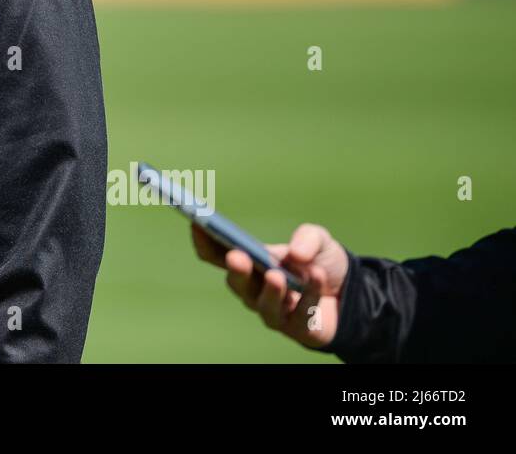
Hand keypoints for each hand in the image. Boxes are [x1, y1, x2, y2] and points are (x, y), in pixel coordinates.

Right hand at [191, 222, 348, 347]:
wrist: (352, 294)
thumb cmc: (322, 263)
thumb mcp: (319, 240)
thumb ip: (308, 238)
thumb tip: (296, 254)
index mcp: (250, 263)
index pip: (217, 255)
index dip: (205, 241)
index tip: (198, 223)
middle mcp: (255, 289)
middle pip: (236, 283)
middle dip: (235, 270)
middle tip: (237, 256)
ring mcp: (274, 311)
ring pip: (263, 305)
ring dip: (269, 290)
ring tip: (277, 275)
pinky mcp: (298, 328)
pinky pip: (299, 314)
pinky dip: (307, 295)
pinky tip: (316, 276)